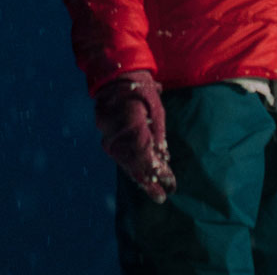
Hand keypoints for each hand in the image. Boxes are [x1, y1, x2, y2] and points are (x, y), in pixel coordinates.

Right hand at [94, 71, 175, 202]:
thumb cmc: (141, 92)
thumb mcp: (156, 112)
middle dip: (149, 182)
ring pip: (126, 163)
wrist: (116, 79)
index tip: (170, 185)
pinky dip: (132, 167)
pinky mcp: (106, 138)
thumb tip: (164, 161)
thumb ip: (158, 138)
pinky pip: (120, 157)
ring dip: (140, 177)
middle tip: (161, 197)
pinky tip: (142, 176)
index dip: (158, 173)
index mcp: (131, 124)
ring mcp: (108, 137)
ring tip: (153, 190)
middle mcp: (116, 134)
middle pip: (133, 165)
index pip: (145, 156)